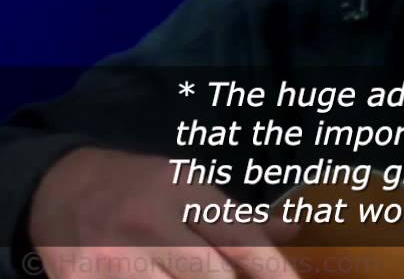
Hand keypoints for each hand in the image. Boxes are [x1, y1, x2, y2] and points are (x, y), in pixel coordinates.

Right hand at [27, 148, 298, 278]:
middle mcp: (149, 224)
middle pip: (212, 275)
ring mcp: (113, 259)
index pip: (239, 236)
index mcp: (183, 191)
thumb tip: (293, 228)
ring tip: (184, 273)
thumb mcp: (189, 184)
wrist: (59, 186)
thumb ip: (239, 215)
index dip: (272, 268)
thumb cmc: (140, 188)